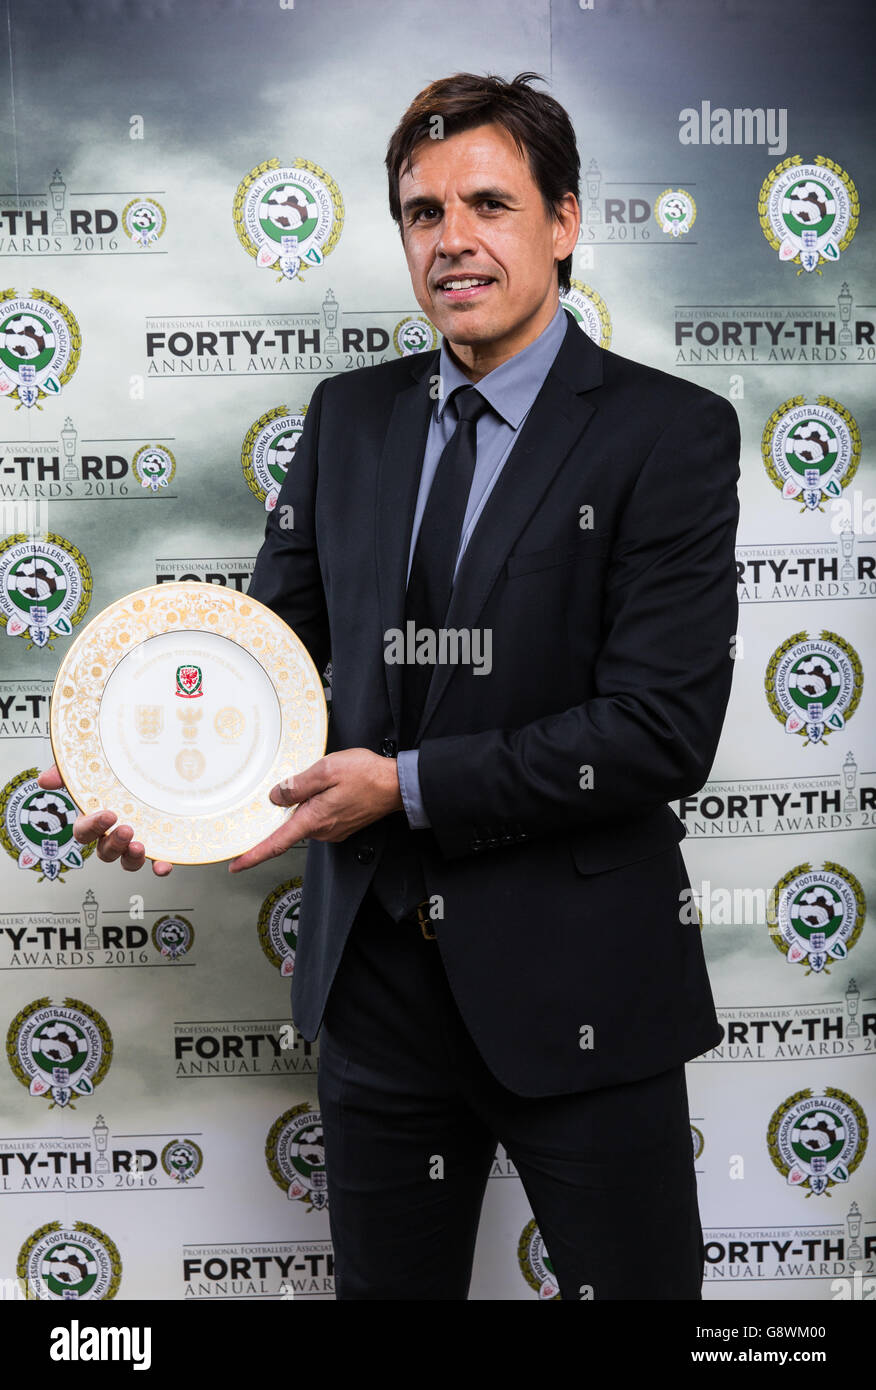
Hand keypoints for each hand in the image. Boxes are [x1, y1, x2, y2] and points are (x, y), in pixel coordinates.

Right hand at [36, 765, 173, 875]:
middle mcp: (111, 835)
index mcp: (94, 819)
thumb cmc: (112, 773)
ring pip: (126, 861)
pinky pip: (156, 861)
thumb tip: (45, 780)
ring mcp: (133, 841)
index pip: (84, 831)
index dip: (93, 827)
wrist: (148, 766)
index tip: (108, 815)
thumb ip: (66, 773)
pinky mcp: (156, 844)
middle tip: (127, 830)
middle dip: (114, 844)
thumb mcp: (89, 769)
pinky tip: (163, 866)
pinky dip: (159, 866)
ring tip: (140, 847)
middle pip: (105, 852)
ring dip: (132, 859)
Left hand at [228, 748, 402, 872]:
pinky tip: (327, 789)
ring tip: (321, 781)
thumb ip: (298, 784)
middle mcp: (322, 831)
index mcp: (314, 819)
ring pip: (305, 819)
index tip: (235, 865)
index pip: (276, 843)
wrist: (398, 784)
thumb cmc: (367, 775)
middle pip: (290, 826)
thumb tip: (276, 796)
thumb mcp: (327, 769)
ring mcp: (333, 830)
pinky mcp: (341, 826)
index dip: (253, 855)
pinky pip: (318, 817)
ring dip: (305, 804)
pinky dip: (316, 805)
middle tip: (293, 786)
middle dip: (286, 809)